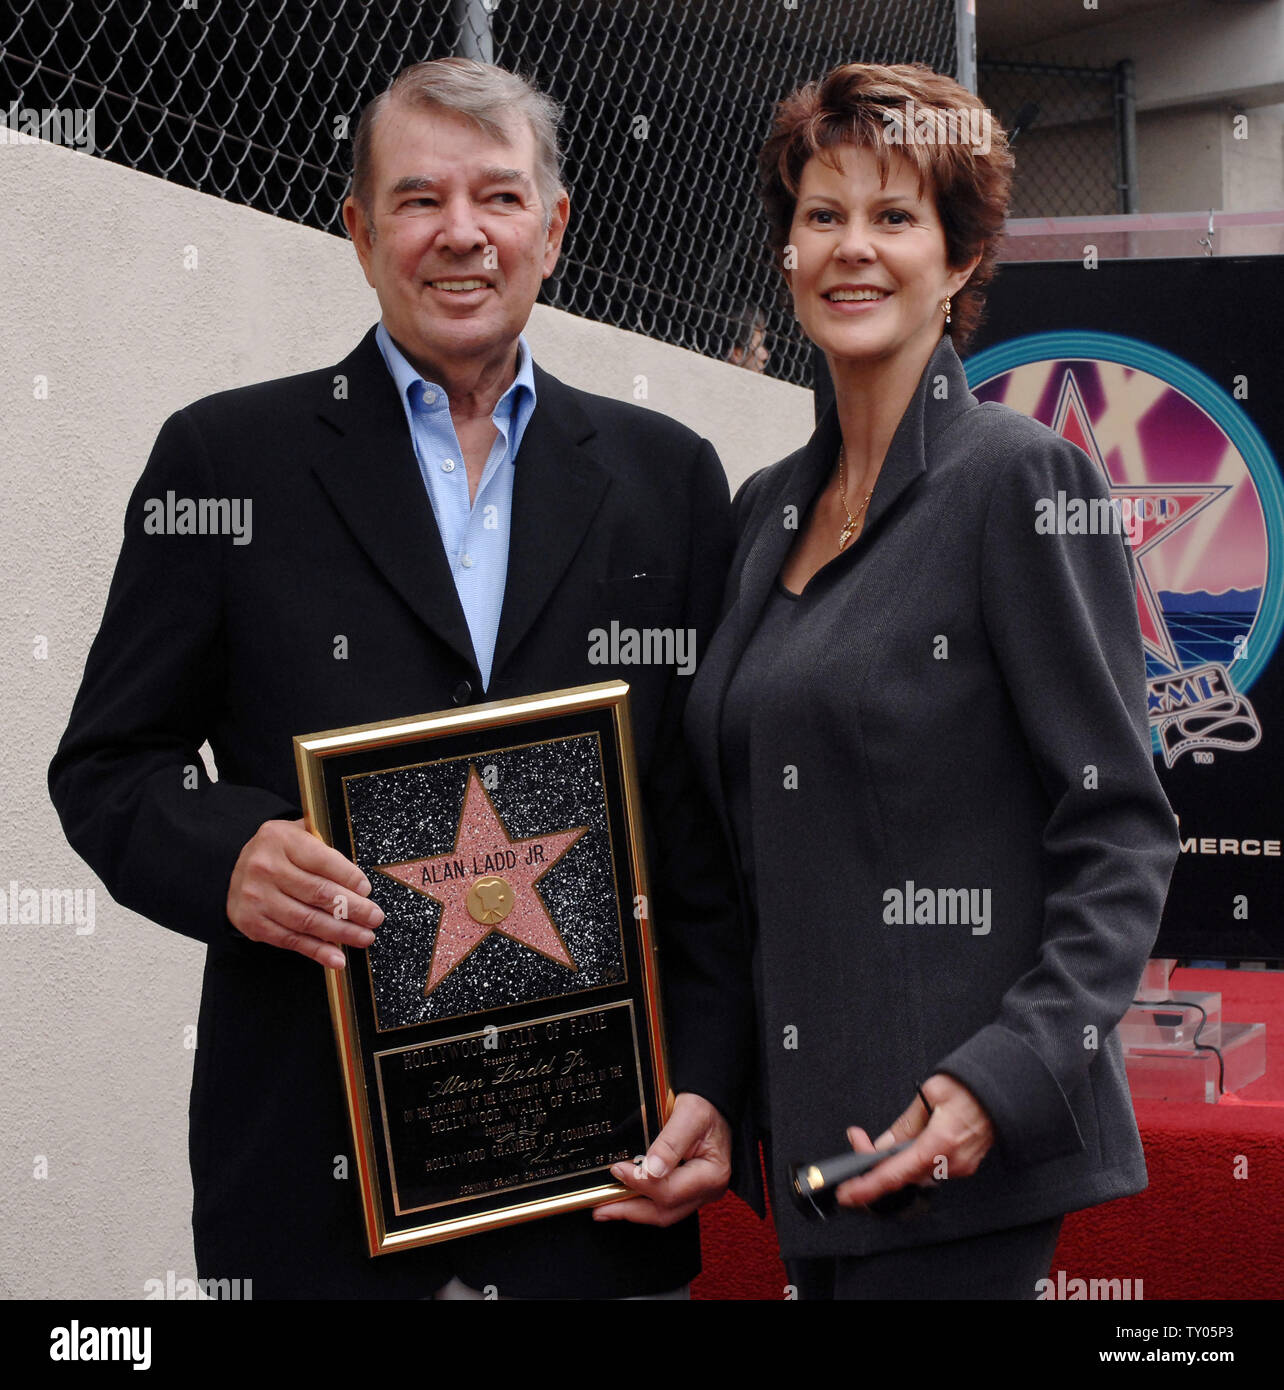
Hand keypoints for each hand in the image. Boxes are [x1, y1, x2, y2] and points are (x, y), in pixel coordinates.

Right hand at [226, 817, 382, 968]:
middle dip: (353, 908)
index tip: (367, 890)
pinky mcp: (253, 923)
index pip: (322, 860)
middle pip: (318, 893)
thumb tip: (359, 876)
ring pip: (307, 920)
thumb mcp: (297, 835)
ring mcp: (257, 897)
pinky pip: (291, 940)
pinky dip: (317, 951)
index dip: (349, 877)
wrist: (235, 870)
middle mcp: (265, 868)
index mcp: (280, 839)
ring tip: (364, 937)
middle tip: (375, 918)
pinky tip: (337, 957)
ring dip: (341, 933)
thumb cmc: (278, 853)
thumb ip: (324, 845)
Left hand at [592, 1093, 731, 1226]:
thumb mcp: (688, 1116)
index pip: (669, 1190)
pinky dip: (643, 1202)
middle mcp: (708, 1190)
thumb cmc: (704, 1106)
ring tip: (605, 1208)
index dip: (640, 1183)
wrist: (714, 1101)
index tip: (617, 1170)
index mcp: (712, 1174)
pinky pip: (665, 1203)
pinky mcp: (690, 1190)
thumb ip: (670, 1144)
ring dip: (633, 1211)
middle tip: (600, 1208)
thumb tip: (651, 1171)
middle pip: (665, 1211)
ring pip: (663, 1212)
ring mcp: (700, 1193)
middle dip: (630, 1211)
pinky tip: (625, 1198)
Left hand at [834, 1073, 994, 1209]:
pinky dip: (910, 1160)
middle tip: (858, 1141)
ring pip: (915, 1173)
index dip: (869, 1186)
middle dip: (875, 1164)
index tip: (849, 1193)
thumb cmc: (969, 1087)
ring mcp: (959, 1166)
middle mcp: (951, 1162)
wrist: (1001, 1091)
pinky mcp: (962, 1165)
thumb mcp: (929, 1094)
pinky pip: (929, 1168)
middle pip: (903, 1176)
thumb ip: (905, 1124)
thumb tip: (884, 1144)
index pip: (897, 1173)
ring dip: (892, 1161)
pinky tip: (903, 1146)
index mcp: (940, 1143)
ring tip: (875, 1142)